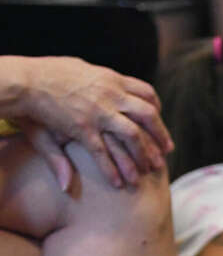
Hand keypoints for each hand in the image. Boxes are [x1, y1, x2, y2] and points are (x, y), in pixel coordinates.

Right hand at [4, 56, 172, 189]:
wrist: (23, 80)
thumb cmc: (48, 75)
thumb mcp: (78, 71)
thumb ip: (101, 83)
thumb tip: (114, 89)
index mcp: (109, 79)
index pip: (145, 92)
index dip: (156, 107)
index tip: (159, 119)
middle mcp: (109, 94)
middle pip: (147, 115)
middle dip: (160, 135)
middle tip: (167, 152)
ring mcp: (98, 112)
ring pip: (133, 136)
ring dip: (143, 156)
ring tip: (148, 172)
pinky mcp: (82, 127)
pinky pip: (104, 152)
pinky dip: (113, 169)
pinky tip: (119, 183)